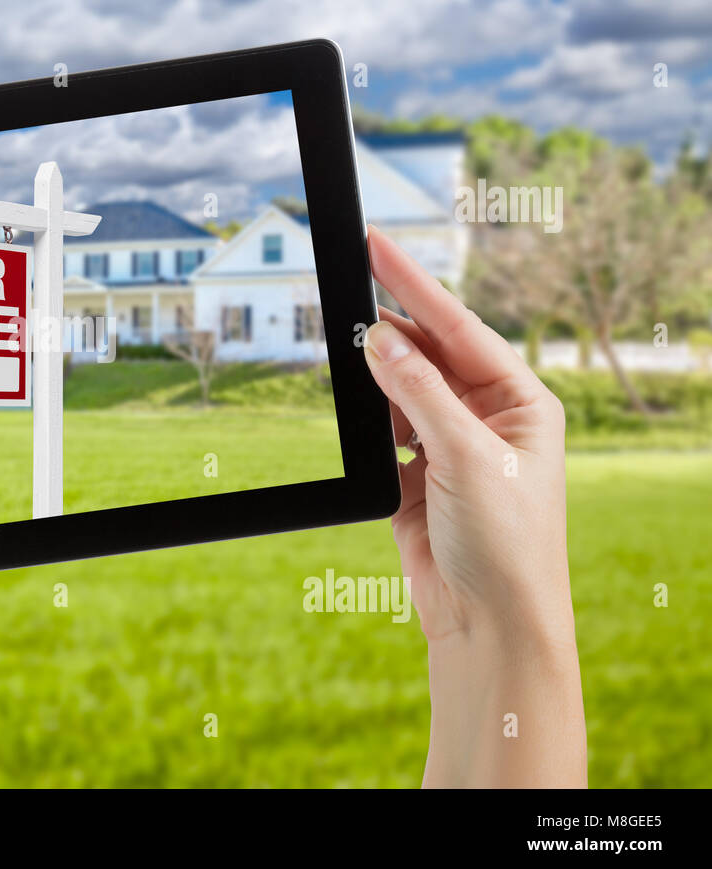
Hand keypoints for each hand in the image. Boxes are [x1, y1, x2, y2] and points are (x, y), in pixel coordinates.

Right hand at [364, 225, 585, 786]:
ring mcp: (450, 445)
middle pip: (430, 351)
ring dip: (376, 370)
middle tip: (348, 279)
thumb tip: (380, 337)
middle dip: (391, 321)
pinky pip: (383, 427)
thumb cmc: (505, 544)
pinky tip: (355, 396)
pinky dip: (367, 413)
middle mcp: (489, 416)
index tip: (377, 245)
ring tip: (344, 338)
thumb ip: (420, 393)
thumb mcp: (467, 457)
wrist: (487, 623)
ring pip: (402, 387)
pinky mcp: (415, 475)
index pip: (461, 327)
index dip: (416, 284)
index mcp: (524, 402)